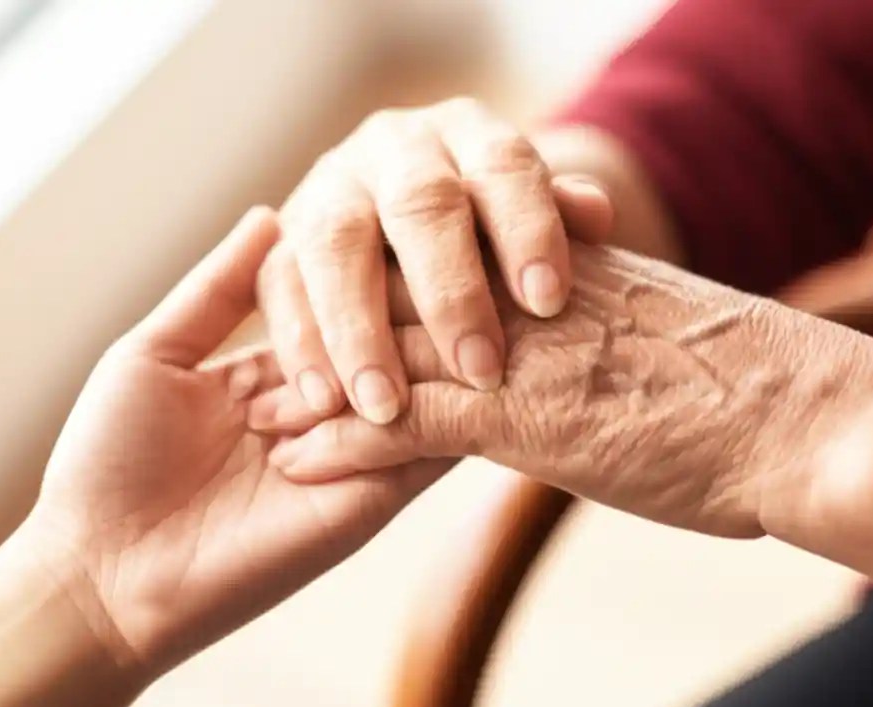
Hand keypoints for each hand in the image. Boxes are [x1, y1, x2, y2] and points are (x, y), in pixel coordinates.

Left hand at [30, 208, 451, 674]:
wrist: (108, 572)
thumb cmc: (111, 462)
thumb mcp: (156, 352)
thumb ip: (217, 288)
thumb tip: (271, 211)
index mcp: (274, 368)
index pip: (340, 300)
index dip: (366, 262)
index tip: (403, 212)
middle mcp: (323, 406)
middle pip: (388, 336)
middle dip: (412, 297)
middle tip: (452, 248)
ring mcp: (352, 452)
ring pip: (420, 381)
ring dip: (435, 343)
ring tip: (468, 290)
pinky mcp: (372, 496)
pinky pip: (424, 441)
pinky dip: (444, 400)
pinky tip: (466, 352)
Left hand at [253, 241, 872, 538]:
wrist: (807, 418)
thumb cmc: (759, 394)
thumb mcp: (674, 341)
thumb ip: (618, 333)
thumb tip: (605, 350)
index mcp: (564, 274)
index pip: (450, 269)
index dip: (388, 294)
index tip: (344, 317)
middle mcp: (530, 303)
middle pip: (402, 299)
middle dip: (338, 332)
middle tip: (278, 363)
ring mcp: (522, 355)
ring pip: (391, 355)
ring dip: (321, 387)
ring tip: (266, 417)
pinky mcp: (523, 417)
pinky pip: (411, 421)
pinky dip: (348, 441)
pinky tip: (302, 458)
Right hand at [258, 97, 613, 425]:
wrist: (402, 234)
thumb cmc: (493, 245)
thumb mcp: (528, 229)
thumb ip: (558, 223)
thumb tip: (595, 215)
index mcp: (468, 134)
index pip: (503, 166)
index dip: (527, 230)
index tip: (550, 303)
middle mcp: (394, 149)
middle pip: (420, 204)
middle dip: (450, 292)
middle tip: (481, 371)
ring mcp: (329, 186)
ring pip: (335, 244)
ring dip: (360, 329)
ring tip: (387, 407)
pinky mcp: (281, 238)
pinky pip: (276, 283)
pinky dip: (298, 344)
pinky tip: (324, 401)